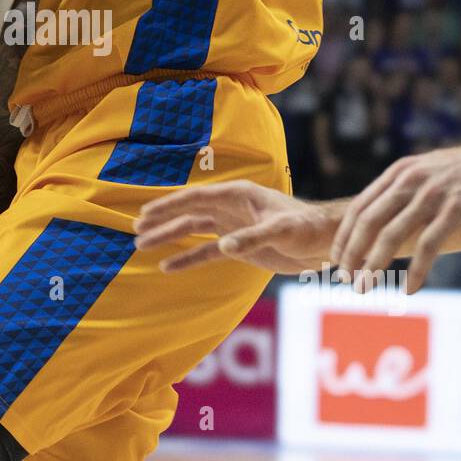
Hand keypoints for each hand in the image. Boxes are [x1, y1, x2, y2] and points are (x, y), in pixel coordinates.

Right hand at [134, 180, 336, 273]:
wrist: (325, 242)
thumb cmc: (307, 228)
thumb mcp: (281, 230)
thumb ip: (252, 237)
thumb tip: (223, 246)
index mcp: (237, 195)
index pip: (195, 198)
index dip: (169, 205)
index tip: (146, 213)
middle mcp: (230, 208)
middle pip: (188, 212)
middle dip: (161, 219)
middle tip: (135, 228)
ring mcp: (232, 226)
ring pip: (192, 230)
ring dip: (168, 237)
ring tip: (141, 244)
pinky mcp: (238, 247)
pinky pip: (206, 252)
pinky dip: (187, 258)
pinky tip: (167, 266)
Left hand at [331, 137, 460, 292]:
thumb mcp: (429, 172)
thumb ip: (406, 190)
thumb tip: (384, 216)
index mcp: (400, 173)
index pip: (360, 207)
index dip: (345, 237)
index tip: (337, 261)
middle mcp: (410, 181)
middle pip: (368, 222)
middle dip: (352, 255)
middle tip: (346, 280)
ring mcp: (433, 194)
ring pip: (392, 235)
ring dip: (374, 265)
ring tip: (366, 288)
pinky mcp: (457, 209)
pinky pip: (429, 245)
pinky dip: (416, 270)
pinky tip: (410, 289)